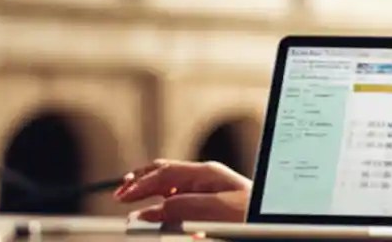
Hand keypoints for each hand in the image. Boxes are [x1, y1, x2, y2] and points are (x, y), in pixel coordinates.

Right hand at [113, 159, 251, 222]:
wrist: (271, 218)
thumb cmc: (249, 213)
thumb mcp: (214, 210)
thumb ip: (181, 207)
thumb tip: (147, 212)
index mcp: (206, 173)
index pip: (164, 174)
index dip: (140, 185)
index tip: (121, 199)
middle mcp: (205, 177)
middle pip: (164, 174)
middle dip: (140, 183)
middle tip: (120, 196)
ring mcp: (207, 188)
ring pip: (170, 188)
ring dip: (152, 196)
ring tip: (134, 199)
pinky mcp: (209, 202)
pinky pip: (181, 202)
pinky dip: (167, 207)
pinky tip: (163, 217)